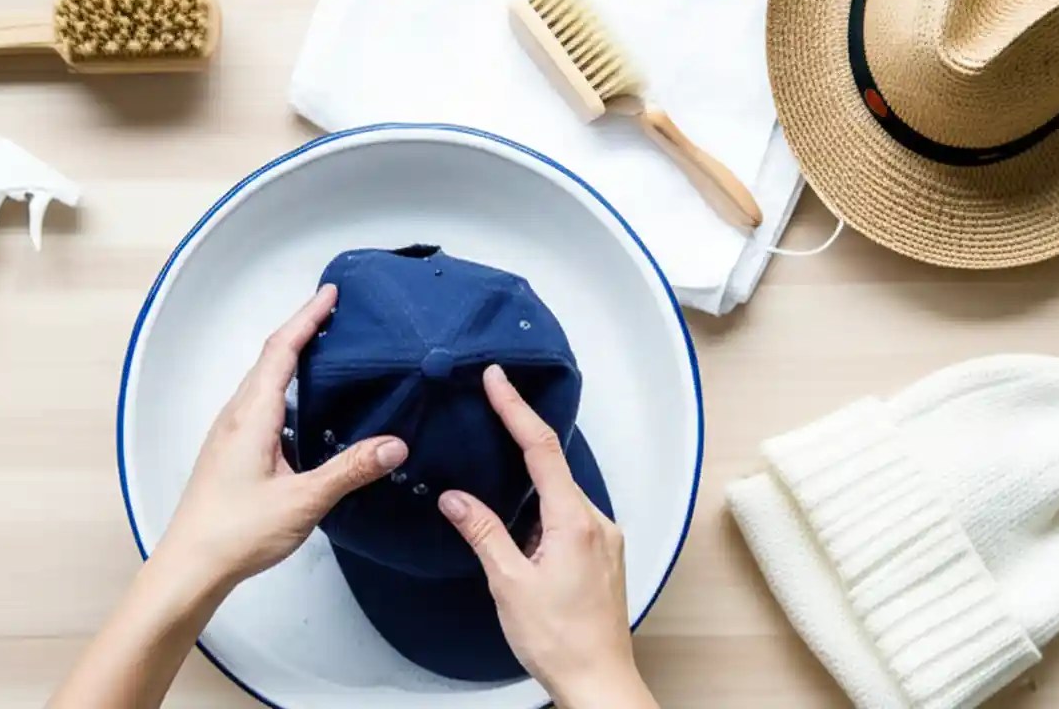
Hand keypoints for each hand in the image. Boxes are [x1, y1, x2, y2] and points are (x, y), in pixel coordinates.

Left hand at [152, 284, 409, 594]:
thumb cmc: (239, 531)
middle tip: (335, 313)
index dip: (306, 318)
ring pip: (263, 382)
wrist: (190, 565)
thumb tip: (395, 444)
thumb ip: (350, 469)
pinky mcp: (230, 451)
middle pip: (270, 358)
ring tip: (325, 352)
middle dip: (301, 330)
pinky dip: (284, 389)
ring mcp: (230, 433)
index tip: (330, 293)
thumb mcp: (303, 500)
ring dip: (291, 360)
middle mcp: (237, 415)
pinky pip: (260, 405)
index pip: (281, 350)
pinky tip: (304, 409)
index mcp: (253, 415)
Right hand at [437, 366, 656, 707]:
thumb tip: (455, 498)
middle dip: (517, 448)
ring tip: (496, 509)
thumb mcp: (509, 583)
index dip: (516, 409)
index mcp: (574, 521)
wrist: (599, 682)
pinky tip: (522, 538)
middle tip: (488, 420)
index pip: (541, 449)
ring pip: (559, 498)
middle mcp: (596, 523)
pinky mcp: (602, 556)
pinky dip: (541, 517)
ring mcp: (603, 540)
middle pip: (552, 468)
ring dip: (527, 496)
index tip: (498, 379)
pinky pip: (568, 519)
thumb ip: (482, 532)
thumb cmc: (561, 641)